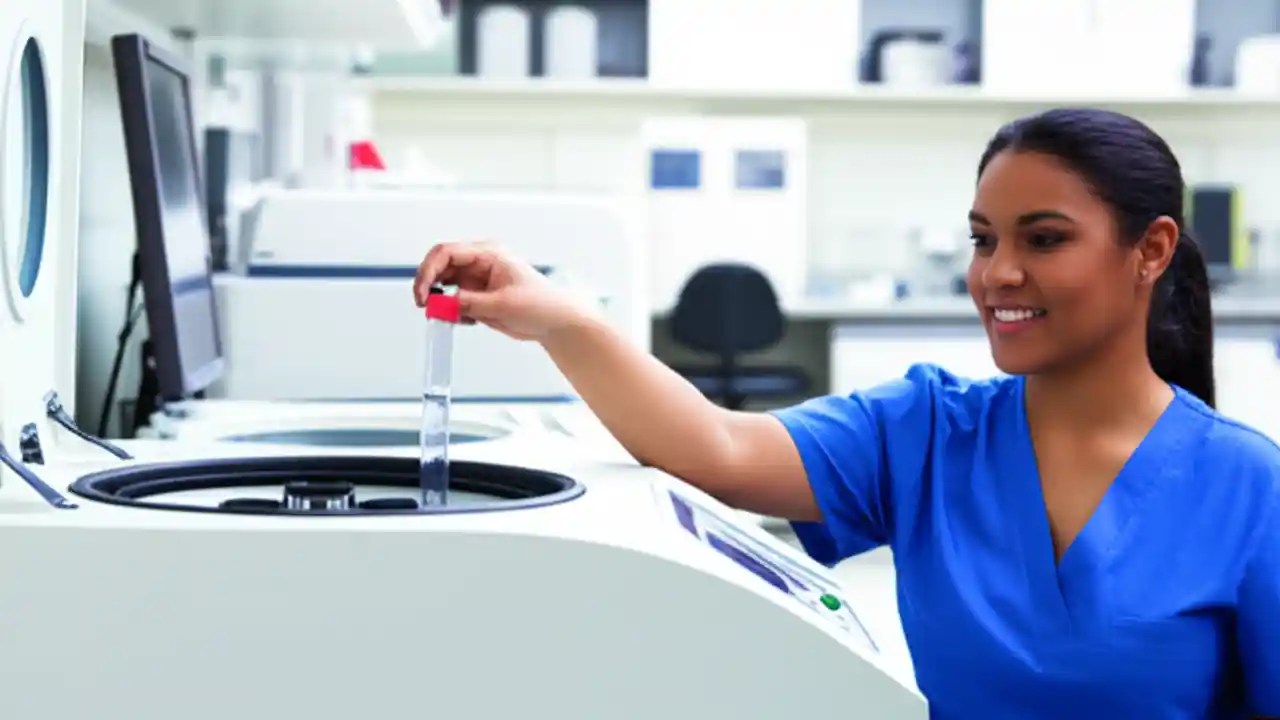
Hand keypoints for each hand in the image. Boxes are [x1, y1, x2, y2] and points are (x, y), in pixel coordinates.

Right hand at [413, 240, 593, 340]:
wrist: (555, 322)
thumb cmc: (541, 303)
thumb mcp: (504, 304)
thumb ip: (471, 303)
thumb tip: (445, 303)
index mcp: (487, 254)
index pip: (446, 253)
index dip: (428, 270)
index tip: (423, 292)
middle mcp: (478, 263)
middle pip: (439, 267)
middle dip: (428, 285)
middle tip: (425, 305)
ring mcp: (476, 281)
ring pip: (443, 285)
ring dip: (439, 301)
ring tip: (449, 316)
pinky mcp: (476, 297)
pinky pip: (453, 302)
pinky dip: (451, 312)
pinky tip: (467, 320)